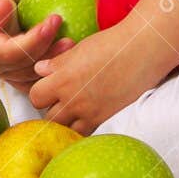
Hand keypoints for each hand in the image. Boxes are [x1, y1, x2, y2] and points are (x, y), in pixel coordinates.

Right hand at [0, 0, 75, 94]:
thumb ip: (0, 5)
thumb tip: (4, 5)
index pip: (11, 52)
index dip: (34, 40)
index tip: (54, 20)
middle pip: (25, 67)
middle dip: (49, 52)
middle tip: (69, 36)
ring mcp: (8, 74)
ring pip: (35, 77)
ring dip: (54, 63)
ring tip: (73, 45)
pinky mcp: (21, 75)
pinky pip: (40, 78)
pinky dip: (54, 69)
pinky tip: (70, 57)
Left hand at [28, 21, 168, 135]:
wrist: (142, 51)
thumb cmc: (112, 44)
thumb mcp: (80, 49)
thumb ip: (58, 63)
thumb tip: (40, 70)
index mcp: (63, 79)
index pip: (36, 96)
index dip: (40, 92)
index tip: (48, 87)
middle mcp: (73, 100)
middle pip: (48, 117)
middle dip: (51, 110)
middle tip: (60, 100)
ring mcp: (89, 113)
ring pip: (66, 129)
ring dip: (66, 121)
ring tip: (74, 109)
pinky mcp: (105, 119)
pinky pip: (85, 133)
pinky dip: (82, 128)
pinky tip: (88, 116)